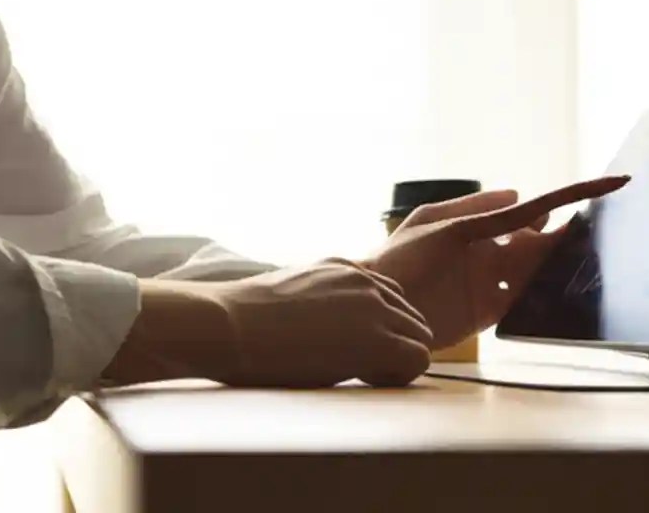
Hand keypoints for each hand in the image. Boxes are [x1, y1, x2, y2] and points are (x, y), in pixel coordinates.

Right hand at [103, 261, 433, 388]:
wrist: (228, 324)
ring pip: (420, 336)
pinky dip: (399, 375)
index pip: (388, 295)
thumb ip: (314, 298)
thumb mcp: (285, 291)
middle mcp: (364, 281)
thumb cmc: (239, 318)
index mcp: (342, 268)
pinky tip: (365, 380)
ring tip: (359, 374)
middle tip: (356, 366)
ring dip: (397, 359)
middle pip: (410, 315)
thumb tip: (314, 322)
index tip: (348, 346)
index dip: (377, 326)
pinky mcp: (377, 339)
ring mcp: (373, 308)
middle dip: (393, 342)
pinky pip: (418, 359)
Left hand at [362, 176, 628, 348]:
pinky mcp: (486, 314)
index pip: (529, 207)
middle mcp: (488, 251)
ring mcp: (489, 282)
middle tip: (588, 236)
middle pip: (537, 242)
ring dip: (554, 268)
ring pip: (534, 272)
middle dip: (561, 239)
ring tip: (581, 264)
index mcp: (478, 224)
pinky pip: (522, 303)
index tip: (608, 184)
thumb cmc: (398, 260)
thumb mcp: (436, 223)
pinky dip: (539, 299)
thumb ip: (478, 209)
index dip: (567, 197)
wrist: (375, 308)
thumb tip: (517, 194)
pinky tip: (557, 296)